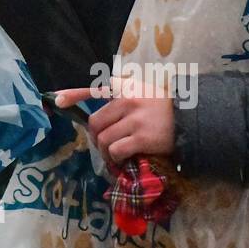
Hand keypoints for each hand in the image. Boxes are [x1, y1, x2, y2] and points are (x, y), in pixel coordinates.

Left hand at [54, 86, 174, 168]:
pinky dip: (115, 158)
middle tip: (102, 145)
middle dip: (95, 137)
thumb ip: (121, 94)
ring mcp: (134, 119)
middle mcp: (127, 100)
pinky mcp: (141, 137)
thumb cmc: (164, 107)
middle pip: (95, 122)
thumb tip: (101, 107)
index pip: (94, 89)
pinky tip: (122, 159)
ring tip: (114, 155)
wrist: (191, 119)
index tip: (57, 100)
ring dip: (105, 151)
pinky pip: (117, 150)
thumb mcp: (142, 90)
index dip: (73, 95)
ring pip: (103, 139)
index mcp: (125, 88)